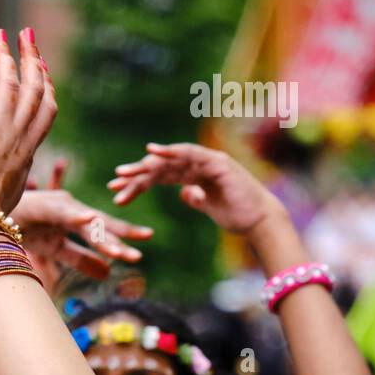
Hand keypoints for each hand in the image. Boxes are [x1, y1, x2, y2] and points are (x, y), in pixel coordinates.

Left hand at [0, 30, 56, 222]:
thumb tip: (18, 174)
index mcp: (27, 154)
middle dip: (32, 59)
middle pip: (34, 90)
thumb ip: (14, 177)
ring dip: (5, 54)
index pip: (45, 111)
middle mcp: (16, 140)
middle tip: (26, 36)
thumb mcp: (9, 197)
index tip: (41, 67)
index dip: (45, 85)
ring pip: (8, 83)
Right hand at [14, 160, 152, 290]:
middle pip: (101, 224)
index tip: (143, 248)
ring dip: (103, 236)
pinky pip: (62, 213)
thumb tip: (108, 273)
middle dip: (122, 234)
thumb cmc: (24, 230)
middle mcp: (72, 208)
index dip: (123, 237)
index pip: (104, 229)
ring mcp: (59, 206)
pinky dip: (75, 216)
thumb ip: (81, 259)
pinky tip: (89, 221)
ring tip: (120, 251)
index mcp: (76, 218)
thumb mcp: (57, 249)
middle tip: (145, 243)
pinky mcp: (44, 206)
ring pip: (86, 222)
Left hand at [107, 142, 280, 234]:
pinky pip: (190, 155)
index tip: (119, 190)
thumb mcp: (210, 208)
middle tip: (114, 181)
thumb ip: (197, 198)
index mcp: (197, 175)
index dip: (141, 182)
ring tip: (124, 173)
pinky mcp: (217, 163)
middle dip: (137, 174)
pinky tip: (151, 153)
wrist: (259, 221)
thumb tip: (185, 194)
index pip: (163, 176)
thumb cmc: (238, 216)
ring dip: (146, 166)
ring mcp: (209, 161)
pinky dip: (171, 152)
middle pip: (163, 166)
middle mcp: (201, 164)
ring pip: (171, 160)